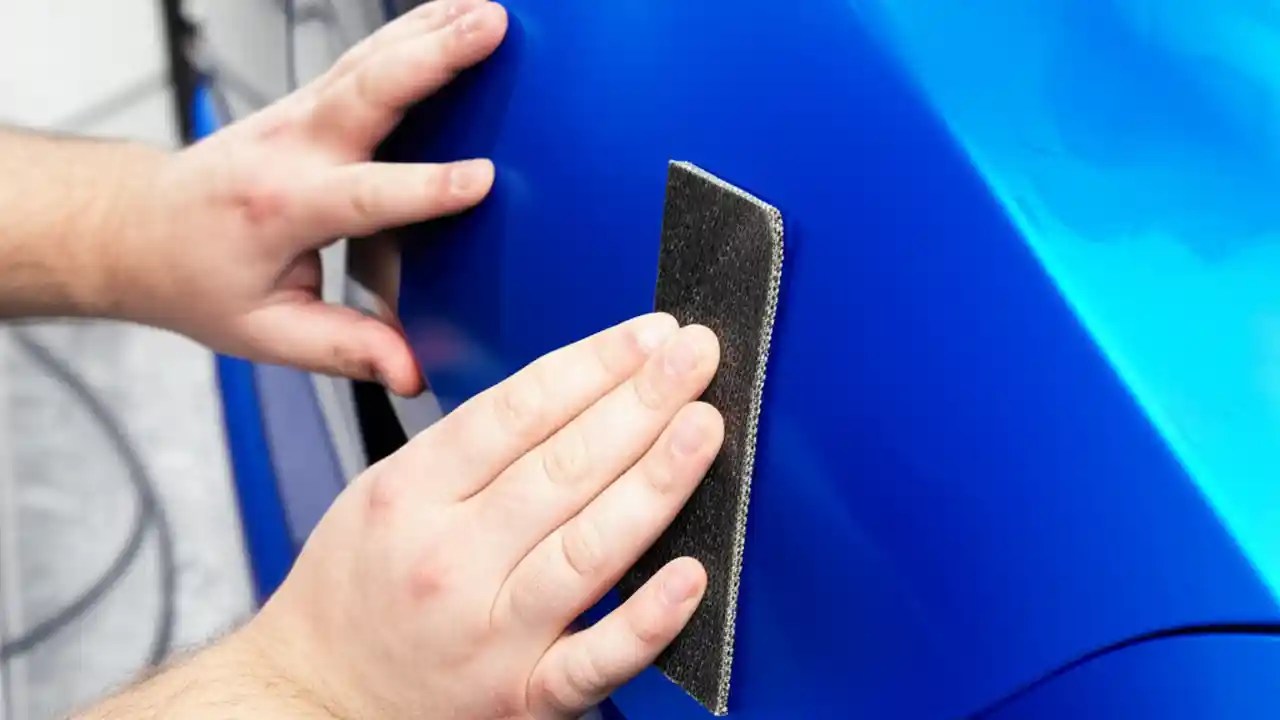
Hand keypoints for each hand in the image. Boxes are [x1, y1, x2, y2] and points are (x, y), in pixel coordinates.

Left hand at [116, 0, 508, 395]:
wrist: (138, 228)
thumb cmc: (199, 279)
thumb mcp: (263, 334)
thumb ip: (343, 350)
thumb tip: (410, 372)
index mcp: (282, 210)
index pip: (363, 196)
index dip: (424, 188)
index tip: (480, 179)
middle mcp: (289, 149)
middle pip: (367, 92)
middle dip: (432, 57)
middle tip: (488, 30)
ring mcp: (296, 115)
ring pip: (367, 60)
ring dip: (429, 29)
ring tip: (487, 11)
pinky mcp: (307, 102)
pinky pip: (363, 57)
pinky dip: (409, 29)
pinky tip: (447, 15)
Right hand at [243, 314, 723, 718]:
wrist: (314, 699)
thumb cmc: (355, 591)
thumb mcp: (380, 492)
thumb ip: (465, 446)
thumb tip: (571, 388)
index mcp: (411, 495)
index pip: (519, 411)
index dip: (595, 363)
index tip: (649, 333)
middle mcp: (450, 560)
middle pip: (563, 465)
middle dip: (641, 400)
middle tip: (696, 355)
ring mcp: (491, 633)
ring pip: (588, 546)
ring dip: (656, 481)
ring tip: (703, 428)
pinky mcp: (524, 696)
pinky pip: (595, 659)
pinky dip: (647, 620)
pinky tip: (691, 573)